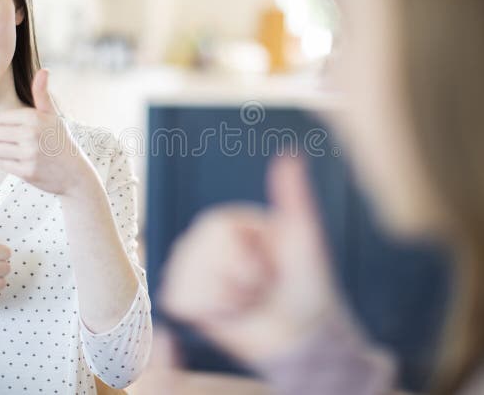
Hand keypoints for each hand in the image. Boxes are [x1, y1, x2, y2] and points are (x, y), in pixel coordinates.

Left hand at [0, 68, 97, 195]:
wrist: (74, 172)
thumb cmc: (60, 141)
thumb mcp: (53, 116)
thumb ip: (42, 94)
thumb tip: (44, 70)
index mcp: (34, 117)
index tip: (11, 128)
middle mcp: (31, 134)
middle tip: (10, 140)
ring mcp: (29, 154)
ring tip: (13, 150)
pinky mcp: (26, 171)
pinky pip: (1, 164)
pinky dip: (5, 163)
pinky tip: (18, 161)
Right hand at [160, 156, 335, 362]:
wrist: (299, 328)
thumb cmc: (306, 280)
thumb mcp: (304, 235)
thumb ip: (294, 196)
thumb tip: (290, 154)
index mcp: (226, 221)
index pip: (215, 238)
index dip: (245, 262)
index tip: (270, 267)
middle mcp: (201, 239)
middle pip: (196, 262)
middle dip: (236, 284)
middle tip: (260, 286)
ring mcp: (189, 267)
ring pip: (186, 283)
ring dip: (223, 302)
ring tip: (246, 300)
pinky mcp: (184, 297)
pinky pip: (178, 302)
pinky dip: (206, 314)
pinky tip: (229, 312)